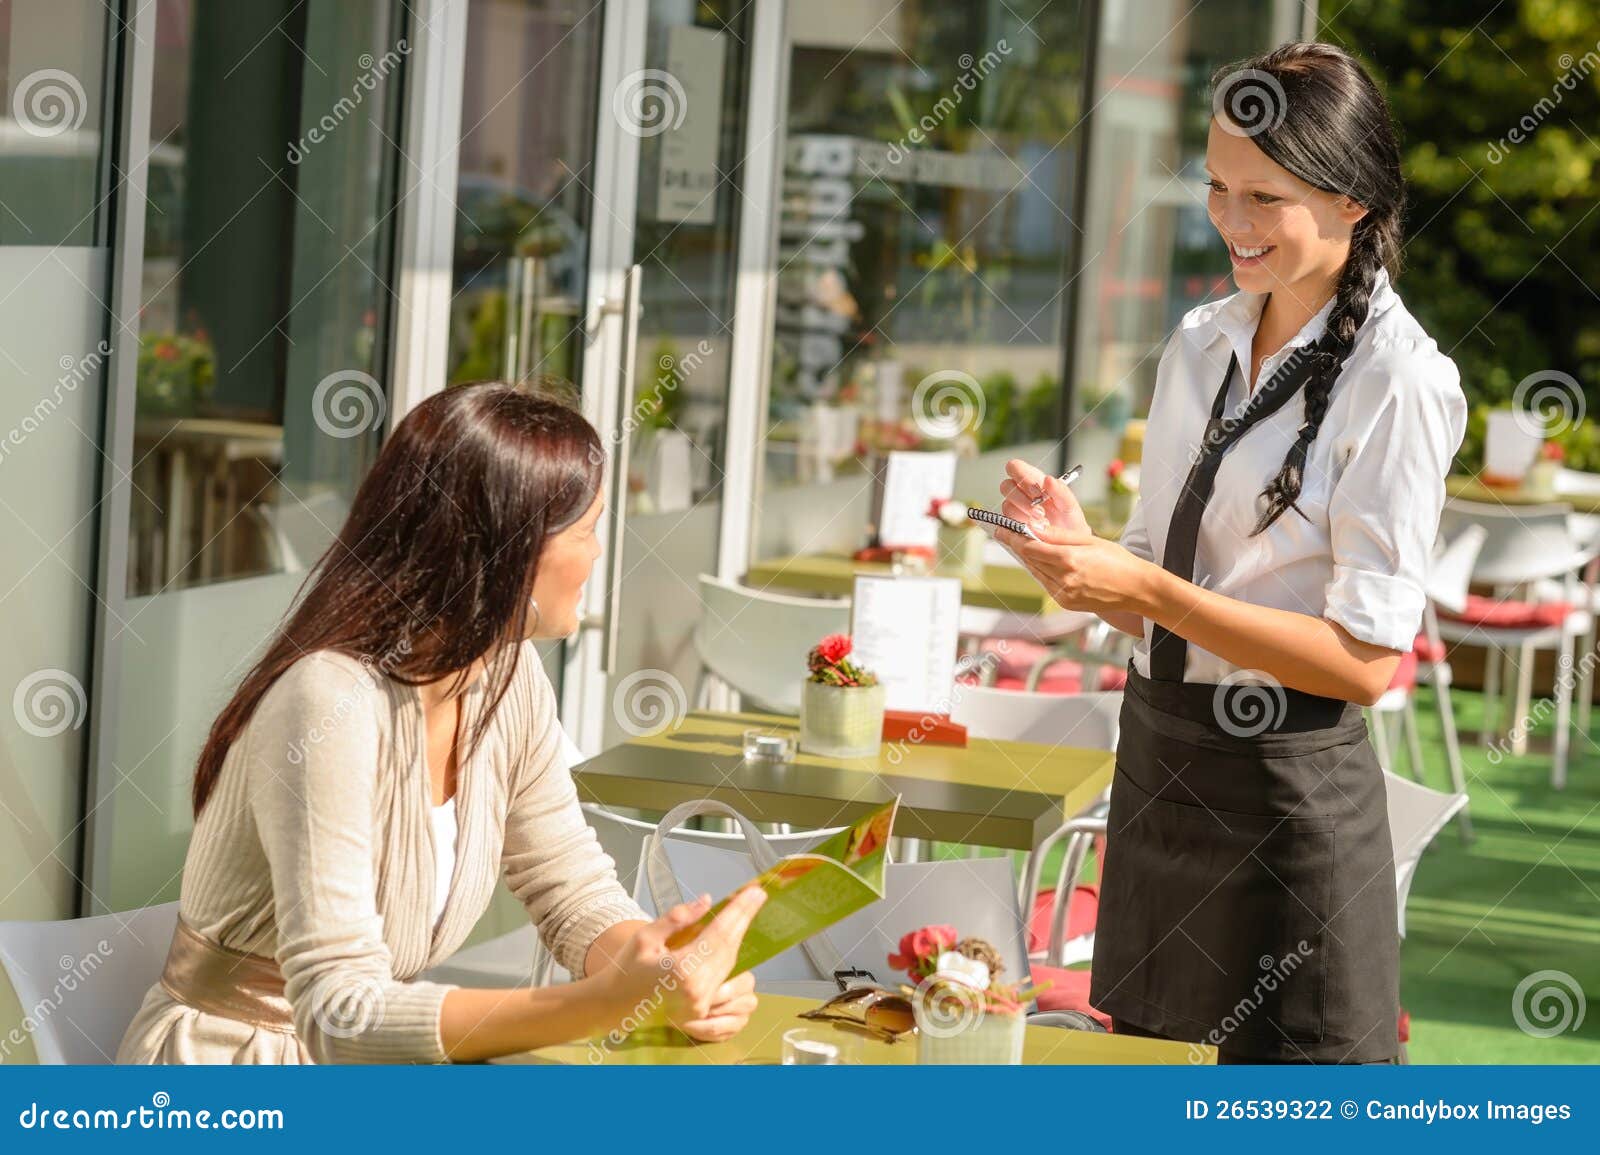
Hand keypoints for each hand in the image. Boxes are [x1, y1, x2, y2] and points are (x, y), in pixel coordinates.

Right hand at [601, 887, 766, 1041]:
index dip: (739, 911)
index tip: (754, 892)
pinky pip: (724, 979)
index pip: (719, 933)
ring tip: (744, 913)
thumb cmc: (625, 970)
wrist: (611, 1007)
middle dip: (744, 920)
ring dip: (738, 937)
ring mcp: (701, 1005)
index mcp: (682, 970)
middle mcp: (697, 991)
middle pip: (729, 948)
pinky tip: (733, 939)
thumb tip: (707, 901)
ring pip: (730, 964)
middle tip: (756, 896)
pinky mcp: (701, 1012)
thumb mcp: (645, 937)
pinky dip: (730, 957)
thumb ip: (678, 918)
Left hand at [991, 521, 1159, 616]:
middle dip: (1018, 546)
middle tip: (1007, 534)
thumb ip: (1058, 536)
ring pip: (1037, 573)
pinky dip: (1042, 573)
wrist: (1136, 589)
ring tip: (1025, 546)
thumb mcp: (1089, 540)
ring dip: (1030, 560)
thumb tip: (1034, 528)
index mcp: (1069, 559)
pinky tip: (1044, 563)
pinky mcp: (1066, 603)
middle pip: (1030, 560)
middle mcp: (1064, 579)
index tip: (1002, 529)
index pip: (1030, 547)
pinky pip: (1047, 584)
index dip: (1014, 537)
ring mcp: (1064, 594)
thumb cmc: (1118, 560)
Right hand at [1000, 458, 1091, 537]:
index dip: (1020, 475)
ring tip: (1043, 522)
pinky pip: (1008, 522)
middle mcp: (1021, 493)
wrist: (1068, 543)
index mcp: (1033, 481)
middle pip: (1006, 486)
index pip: (1015, 467)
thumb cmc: (1068, 521)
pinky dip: (1022, 526)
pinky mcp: (1011, 525)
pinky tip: (1035, 530)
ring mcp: (1015, 509)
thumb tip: (1049, 480)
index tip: (1036, 489)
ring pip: (1007, 506)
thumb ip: (1060, 490)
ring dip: (1025, 515)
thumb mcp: (1069, 505)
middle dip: (1024, 499)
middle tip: (1041, 510)